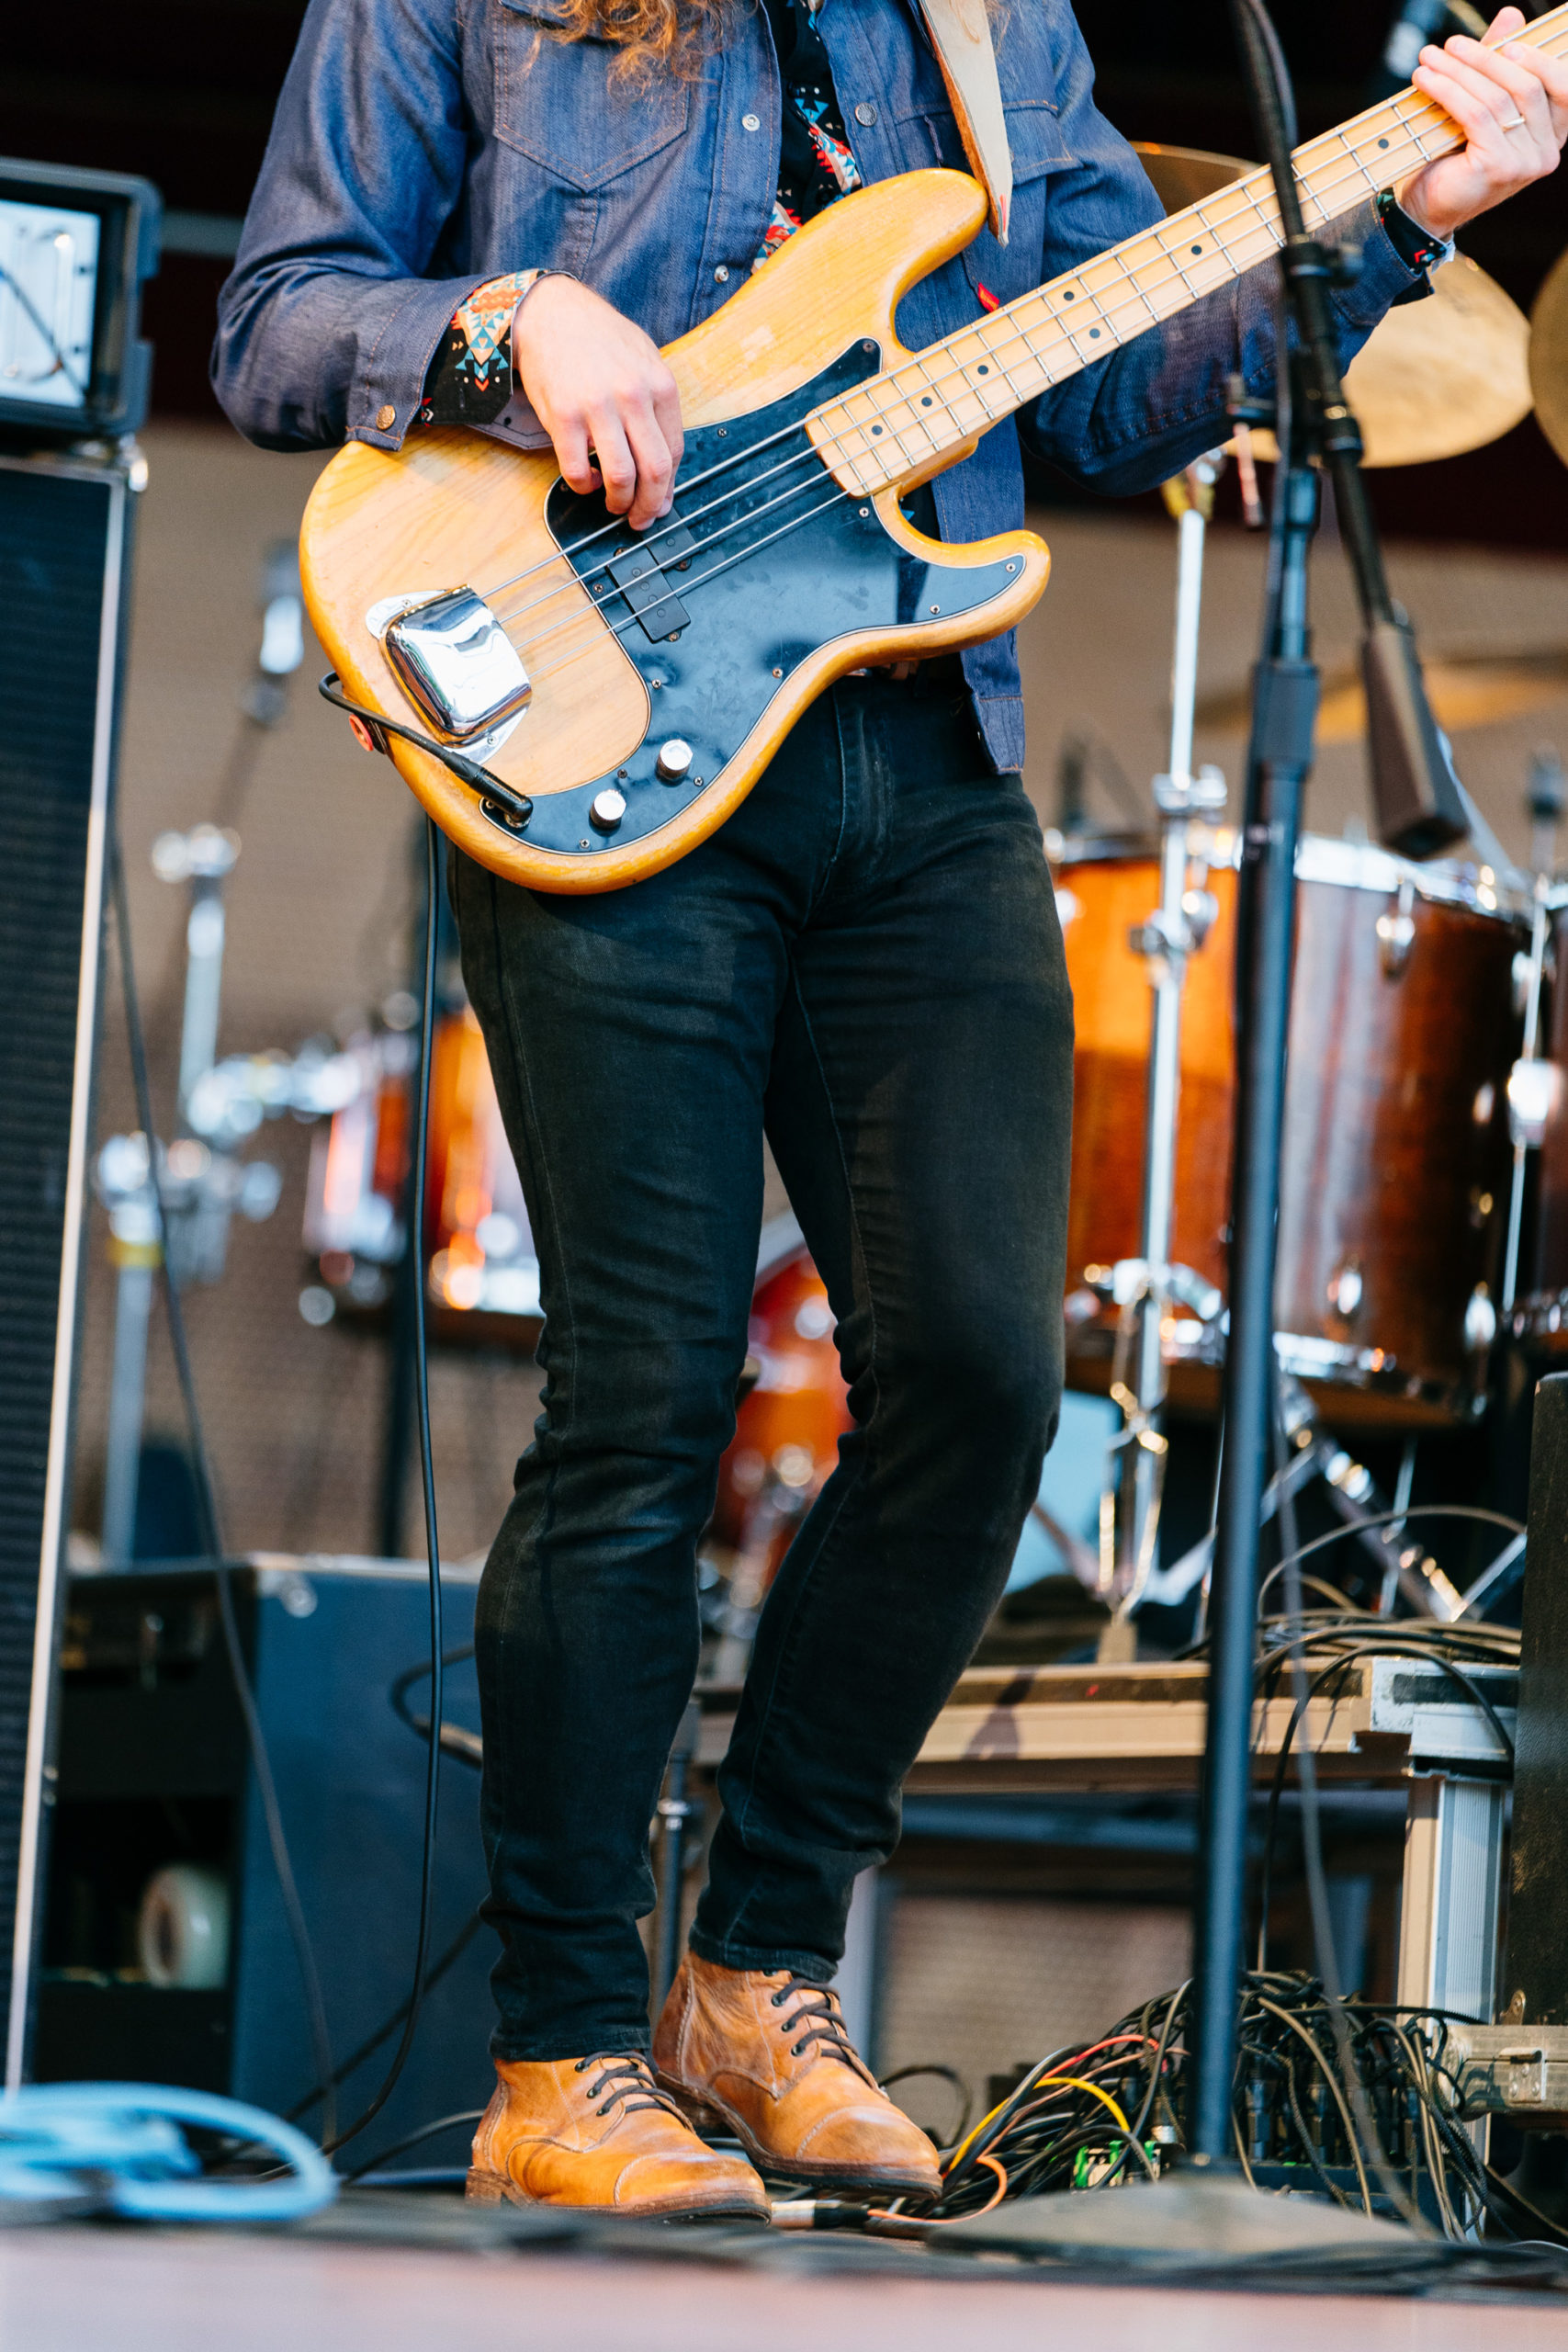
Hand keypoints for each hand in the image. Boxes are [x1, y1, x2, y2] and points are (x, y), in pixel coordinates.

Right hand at [512, 276, 682, 529]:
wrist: (551, 312)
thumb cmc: (599, 338)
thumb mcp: (644, 360)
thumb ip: (657, 407)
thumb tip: (663, 464)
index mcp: (660, 385)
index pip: (674, 452)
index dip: (668, 487)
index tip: (659, 503)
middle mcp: (633, 396)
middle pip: (655, 470)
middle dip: (649, 505)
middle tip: (640, 519)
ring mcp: (598, 406)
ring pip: (621, 477)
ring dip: (620, 502)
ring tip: (613, 505)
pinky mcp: (564, 416)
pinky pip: (578, 470)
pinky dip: (584, 487)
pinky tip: (586, 481)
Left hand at [1400, 6, 1566, 239]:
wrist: (1427, 207)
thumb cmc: (1455, 157)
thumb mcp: (1483, 106)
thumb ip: (1499, 65)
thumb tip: (1511, 15)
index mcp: (1552, 137)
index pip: (1563, 89)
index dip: (1539, 60)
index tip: (1507, 44)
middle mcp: (1546, 153)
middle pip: (1526, 87)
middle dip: (1486, 59)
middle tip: (1452, 44)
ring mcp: (1524, 164)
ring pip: (1497, 99)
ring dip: (1459, 71)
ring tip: (1429, 58)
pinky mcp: (1497, 169)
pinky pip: (1475, 115)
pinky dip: (1447, 90)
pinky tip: (1425, 79)